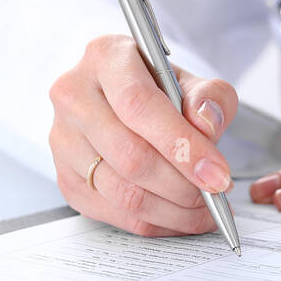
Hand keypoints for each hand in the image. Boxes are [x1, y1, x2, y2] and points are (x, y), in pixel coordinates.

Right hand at [49, 35, 237, 236]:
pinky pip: (114, 214)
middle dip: (183, 185)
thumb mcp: (193, 80)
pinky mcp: (66, 178)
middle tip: (217, 194)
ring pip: (122, 192)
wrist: (124, 100)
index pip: (139, 106)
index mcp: (104, 57)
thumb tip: (205, 126)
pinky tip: (181, 216)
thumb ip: (210, 98)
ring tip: (205, 208)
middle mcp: (73, 96)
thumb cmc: (159, 88)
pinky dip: (156, 223)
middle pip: (130, 156)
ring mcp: (62, 140)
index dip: (181, 145)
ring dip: (173, 211)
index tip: (217, 174)